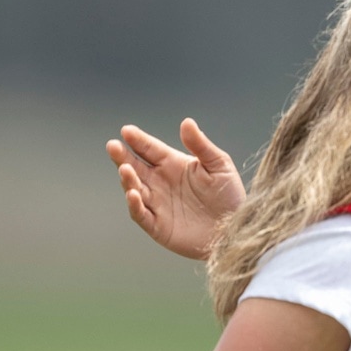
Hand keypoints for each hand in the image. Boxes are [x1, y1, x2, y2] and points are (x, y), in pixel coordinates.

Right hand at [106, 119, 244, 259]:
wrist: (237, 228)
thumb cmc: (230, 196)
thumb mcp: (219, 166)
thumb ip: (201, 145)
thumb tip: (187, 122)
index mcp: (173, 165)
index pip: (150, 149)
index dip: (138, 140)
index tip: (127, 131)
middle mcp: (160, 182)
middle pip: (135, 167)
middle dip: (122, 157)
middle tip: (113, 146)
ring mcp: (157, 204)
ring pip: (134, 189)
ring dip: (127, 179)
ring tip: (125, 168)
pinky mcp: (157, 225)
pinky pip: (141, 214)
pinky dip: (134, 205)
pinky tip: (133, 194)